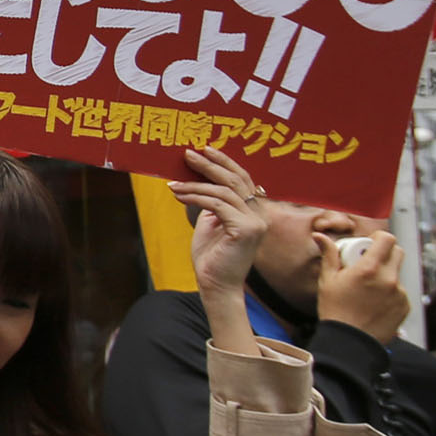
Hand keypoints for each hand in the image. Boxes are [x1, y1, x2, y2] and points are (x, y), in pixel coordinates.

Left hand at [170, 148, 265, 301]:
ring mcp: (256, 222)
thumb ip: (212, 204)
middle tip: (189, 154)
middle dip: (211, 164)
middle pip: (236, 179)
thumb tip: (200, 183)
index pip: (243, 178)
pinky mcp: (245, 230)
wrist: (216, 287)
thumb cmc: (212, 257)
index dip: (224, 162)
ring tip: (173, 183)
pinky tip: (179, 195)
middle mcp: (261, 214)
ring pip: (224, 191)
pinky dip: (196, 197)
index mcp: (256, 211)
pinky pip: (217, 205)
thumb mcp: (211, 223)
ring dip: (195, 184)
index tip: (205, 149)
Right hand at [318, 228, 408, 340]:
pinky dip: (391, 294)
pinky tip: (376, 304)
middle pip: (397, 252)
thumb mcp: (328, 281)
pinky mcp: (405, 306)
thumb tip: (320, 237)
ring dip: (387, 276)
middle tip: (370, 264)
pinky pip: (401, 292)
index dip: (379, 238)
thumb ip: (329, 255)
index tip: (370, 244)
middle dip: (385, 254)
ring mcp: (399, 293)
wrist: (349, 344)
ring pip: (398, 273)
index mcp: (369, 269)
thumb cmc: (336, 312)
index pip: (387, 239)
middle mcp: (388, 279)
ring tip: (369, 291)